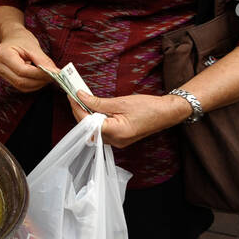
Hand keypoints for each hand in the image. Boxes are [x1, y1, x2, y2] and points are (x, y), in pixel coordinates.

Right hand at [0, 25, 59, 91]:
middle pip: (21, 81)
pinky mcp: (5, 77)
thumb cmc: (20, 39)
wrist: (11, 37)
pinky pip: (20, 86)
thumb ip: (43, 60)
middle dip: (39, 80)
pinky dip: (32, 84)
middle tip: (53, 76)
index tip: (53, 73)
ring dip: (36, 84)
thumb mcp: (33, 46)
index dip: (39, 74)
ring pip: (21, 86)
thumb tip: (54, 72)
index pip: (22, 70)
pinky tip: (39, 78)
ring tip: (47, 77)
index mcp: (3, 54)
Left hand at [69, 90, 192, 147]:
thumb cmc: (148, 107)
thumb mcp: (120, 102)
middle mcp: (115, 141)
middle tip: (74, 97)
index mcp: (115, 132)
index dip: (76, 108)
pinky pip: (102, 132)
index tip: (71, 95)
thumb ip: (97, 102)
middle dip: (79, 112)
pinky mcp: (120, 139)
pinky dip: (96, 121)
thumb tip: (80, 96)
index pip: (87, 122)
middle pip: (88, 128)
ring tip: (82, 102)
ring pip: (93, 131)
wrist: (167, 113)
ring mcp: (117, 142)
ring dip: (87, 117)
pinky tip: (94, 110)